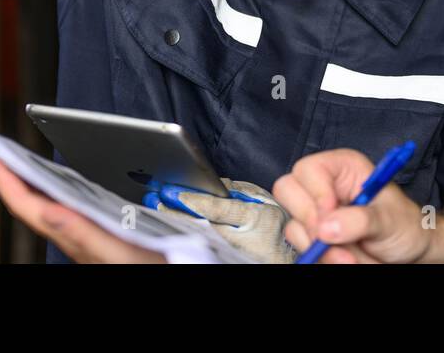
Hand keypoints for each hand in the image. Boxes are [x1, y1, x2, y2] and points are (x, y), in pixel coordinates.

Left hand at [0, 149, 165, 263]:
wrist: (169, 271)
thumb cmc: (144, 267)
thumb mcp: (116, 249)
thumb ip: (82, 232)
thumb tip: (48, 208)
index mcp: (71, 235)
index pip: (25, 204)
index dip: (3, 178)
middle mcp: (70, 234)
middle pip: (27, 202)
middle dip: (5, 175)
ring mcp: (79, 234)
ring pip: (40, 205)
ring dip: (23, 181)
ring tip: (10, 162)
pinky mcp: (92, 232)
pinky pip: (58, 206)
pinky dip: (47, 188)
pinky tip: (51, 183)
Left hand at [154, 179, 295, 263]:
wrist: (286, 255)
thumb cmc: (276, 225)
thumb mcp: (264, 201)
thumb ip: (239, 190)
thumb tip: (213, 183)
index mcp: (258, 217)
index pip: (220, 208)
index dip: (195, 201)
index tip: (174, 193)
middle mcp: (245, 239)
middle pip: (204, 226)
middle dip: (178, 213)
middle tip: (157, 201)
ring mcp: (235, 254)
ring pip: (201, 238)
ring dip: (179, 225)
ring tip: (160, 212)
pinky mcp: (228, 260)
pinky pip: (205, 247)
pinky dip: (188, 237)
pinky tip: (174, 228)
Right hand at [273, 149, 438, 263]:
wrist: (408, 252)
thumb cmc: (404, 225)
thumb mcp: (389, 219)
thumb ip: (360, 220)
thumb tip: (326, 227)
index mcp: (342, 168)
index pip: (310, 169)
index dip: (316, 192)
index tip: (330, 215)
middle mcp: (324, 185)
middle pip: (288, 191)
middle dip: (310, 221)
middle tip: (332, 239)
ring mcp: (316, 211)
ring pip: (293, 223)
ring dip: (317, 246)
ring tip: (348, 258)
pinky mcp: (314, 235)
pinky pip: (299, 245)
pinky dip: (318, 257)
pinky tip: (342, 260)